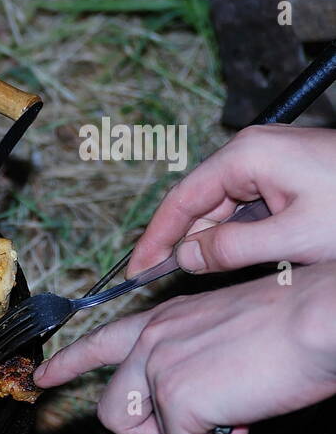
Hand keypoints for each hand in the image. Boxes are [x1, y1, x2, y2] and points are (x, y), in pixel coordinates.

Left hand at [34, 264, 335, 433]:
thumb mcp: (229, 335)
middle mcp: (150, 340)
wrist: (324, 319)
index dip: (68, 364)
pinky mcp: (175, 396)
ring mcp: (156, 366)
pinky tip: (248, 416)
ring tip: (233, 417)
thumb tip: (197, 401)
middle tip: (204, 431)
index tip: (41, 378)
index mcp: (164, 320)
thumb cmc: (299, 326)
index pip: (100, 341)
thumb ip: (196, 360)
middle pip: (114, 412)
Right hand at [128, 125, 335, 276]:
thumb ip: (233, 249)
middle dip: (182, 242)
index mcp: (247, 156)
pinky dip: (237, 234)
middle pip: (199, 203)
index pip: (181, 200)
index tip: (137, 271)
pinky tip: (233, 259)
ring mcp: (270, 161)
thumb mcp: (297, 238)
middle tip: (161, 281)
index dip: (155, 239)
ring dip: (213, 242)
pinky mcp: (287, 174)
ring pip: (223, 208)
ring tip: (200, 276)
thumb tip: (185, 258)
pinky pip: (247, 206)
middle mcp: (252, 152)